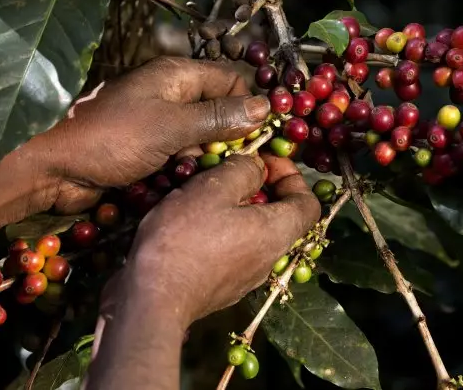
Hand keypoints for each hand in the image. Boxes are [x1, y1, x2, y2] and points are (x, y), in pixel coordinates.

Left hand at [24, 57, 270, 213]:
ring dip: (211, 155)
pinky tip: (196, 183)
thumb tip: (265, 108)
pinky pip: (180, 155)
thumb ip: (217, 118)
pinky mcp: (146, 149)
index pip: (230, 80)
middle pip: (218, 109)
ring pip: (201, 136)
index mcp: (175, 76)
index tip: (269, 135)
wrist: (52, 166)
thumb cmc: (110, 139)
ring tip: (223, 175)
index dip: (251, 104)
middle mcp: (169, 94)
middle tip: (249, 163)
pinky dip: (189, 168)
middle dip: (233, 135)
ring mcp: (156, 122)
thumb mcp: (170, 127)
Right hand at [101, 154, 320, 326]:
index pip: (309, 203)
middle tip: (228, 173)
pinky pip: (231, 251)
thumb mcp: (213, 189)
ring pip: (252, 233)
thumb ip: (242, 171)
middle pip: (279, 217)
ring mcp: (245, 277)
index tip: (262, 161)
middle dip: (258, 188)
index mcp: (276, 232)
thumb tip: (257, 168)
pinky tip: (189, 223)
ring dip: (235, 209)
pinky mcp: (221, 288)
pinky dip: (220, 231)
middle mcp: (268, 258)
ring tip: (203, 194)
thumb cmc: (185, 240)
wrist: (152, 301)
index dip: (291, 175)